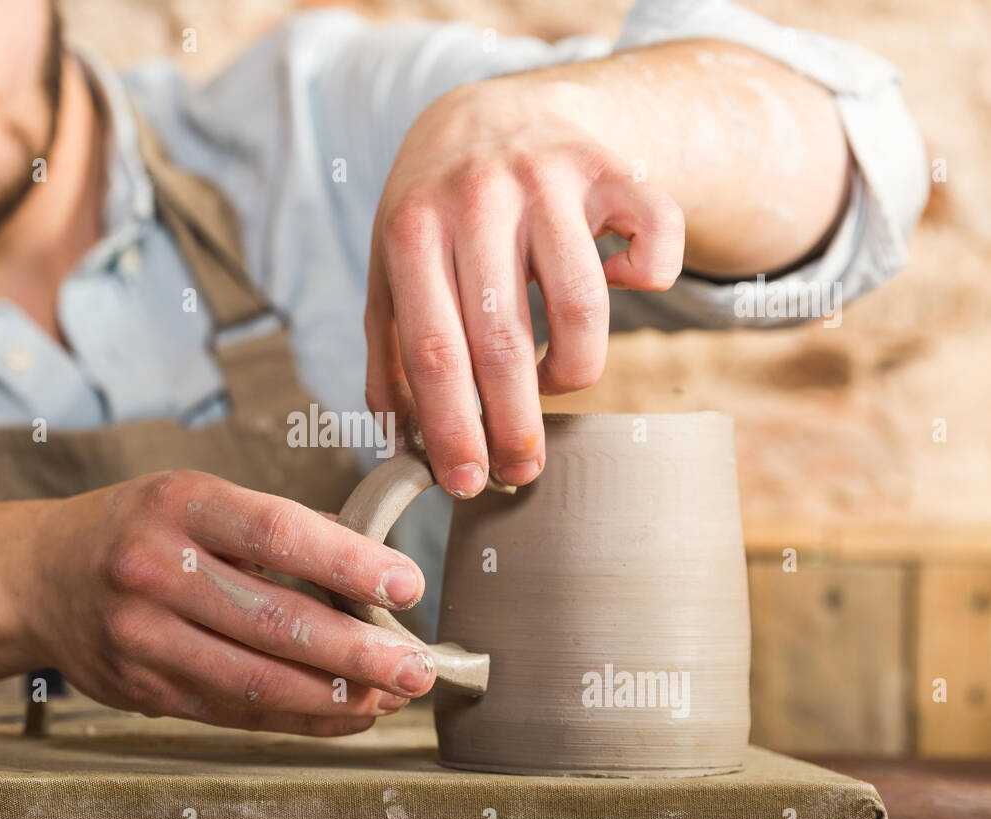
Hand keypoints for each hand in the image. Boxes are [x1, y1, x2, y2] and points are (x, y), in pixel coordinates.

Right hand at [20, 471, 434, 734]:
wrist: (38, 577)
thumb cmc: (136, 529)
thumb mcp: (194, 498)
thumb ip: (272, 529)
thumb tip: (369, 568)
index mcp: (178, 504)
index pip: (276, 533)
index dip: (348, 562)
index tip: (406, 584)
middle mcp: (153, 569)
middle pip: (274, 620)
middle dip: (359, 651)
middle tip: (418, 668)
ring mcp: (141, 636)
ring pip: (257, 680)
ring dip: (337, 696)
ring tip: (391, 696)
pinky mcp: (141, 689)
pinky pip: (235, 712)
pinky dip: (299, 719)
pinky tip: (344, 714)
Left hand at [364, 74, 684, 495]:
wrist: (487, 112)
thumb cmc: (433, 211)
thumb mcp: (390, 271)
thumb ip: (388, 352)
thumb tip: (396, 441)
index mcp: (415, 230)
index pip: (434, 350)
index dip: (452, 427)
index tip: (465, 482)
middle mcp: (480, 199)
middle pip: (503, 339)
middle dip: (514, 425)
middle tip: (519, 470)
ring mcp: (549, 179)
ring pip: (582, 305)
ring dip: (572, 370)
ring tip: (551, 383)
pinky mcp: (612, 168)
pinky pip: (656, 235)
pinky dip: (650, 277)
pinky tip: (621, 288)